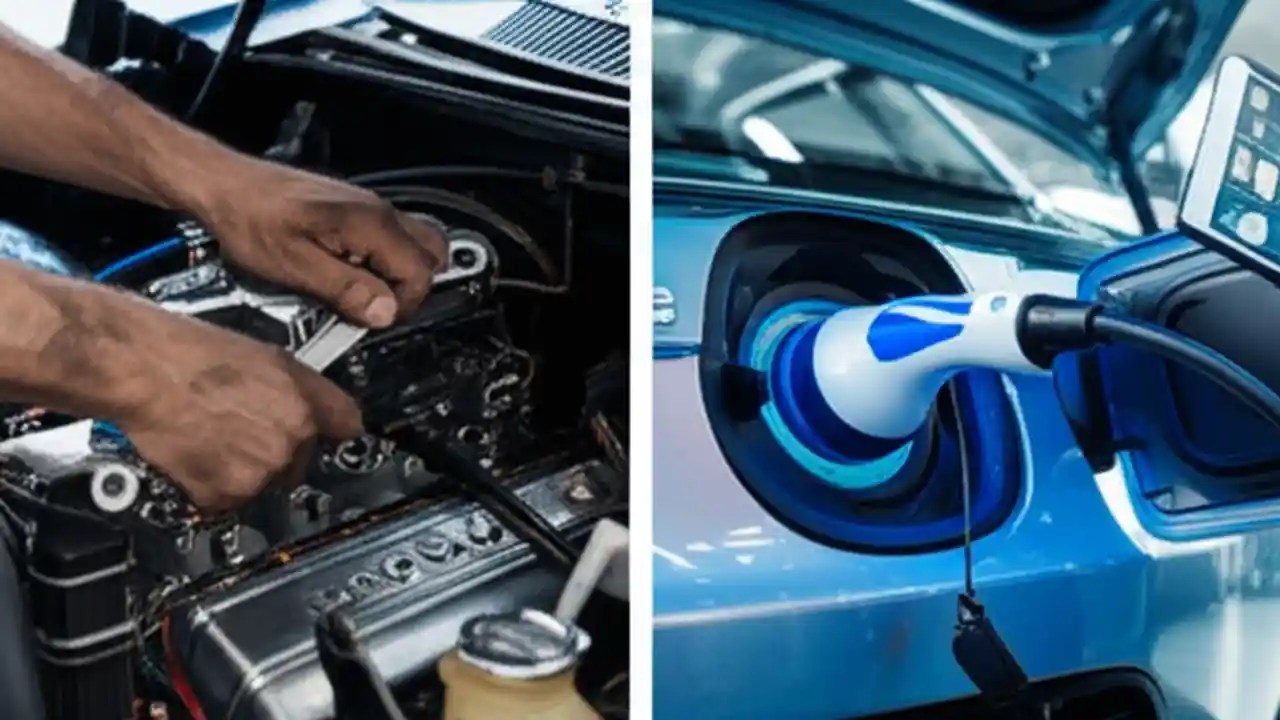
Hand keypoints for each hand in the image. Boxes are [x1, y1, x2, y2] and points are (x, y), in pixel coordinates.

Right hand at [108, 304, 363, 512]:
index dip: (330, 428)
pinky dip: (215, 486)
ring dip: (247, 470)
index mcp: (306, 409)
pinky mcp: (222, 497)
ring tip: (215, 438)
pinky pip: (230, 500)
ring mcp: (256, 476)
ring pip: (266, 483)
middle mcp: (289, 447)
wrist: (143, 373)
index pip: (348, 428)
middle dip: (280, 451)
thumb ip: (309, 390)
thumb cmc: (195, 356)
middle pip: (301, 462)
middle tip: (243, 428)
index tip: (325, 432)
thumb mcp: (271, 357)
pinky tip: (199, 454)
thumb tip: (331, 409)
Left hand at [191, 159, 446, 327]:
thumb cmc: (250, 221)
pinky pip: (390, 238)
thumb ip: (346, 289)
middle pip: (434, 252)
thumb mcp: (294, 266)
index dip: (402, 304)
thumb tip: (386, 312)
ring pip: (416, 244)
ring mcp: (369, 207)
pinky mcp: (355, 210)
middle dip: (413, 286)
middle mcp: (378, 211)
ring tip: (359, 289)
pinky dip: (380, 261)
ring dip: (397, 273)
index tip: (370, 318)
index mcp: (370, 223)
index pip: (420, 273)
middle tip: (375, 305)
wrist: (224, 186)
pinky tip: (345, 271)